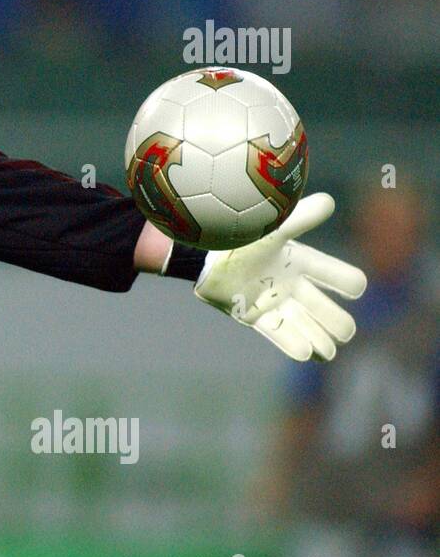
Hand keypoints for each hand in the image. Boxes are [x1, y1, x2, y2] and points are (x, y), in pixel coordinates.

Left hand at [193, 192, 366, 360]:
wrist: (200, 252)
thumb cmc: (239, 236)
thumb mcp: (273, 228)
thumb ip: (300, 218)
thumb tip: (329, 202)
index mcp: (299, 262)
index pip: (334, 274)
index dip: (347, 281)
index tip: (355, 287)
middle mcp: (290, 284)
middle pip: (323, 308)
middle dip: (337, 321)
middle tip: (346, 332)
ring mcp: (273, 302)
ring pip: (304, 325)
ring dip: (318, 338)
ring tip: (329, 351)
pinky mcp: (253, 315)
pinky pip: (276, 333)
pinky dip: (292, 344)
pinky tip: (306, 353)